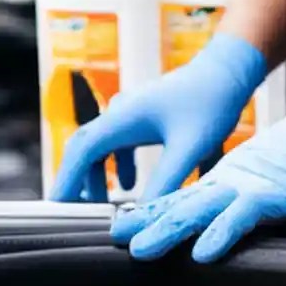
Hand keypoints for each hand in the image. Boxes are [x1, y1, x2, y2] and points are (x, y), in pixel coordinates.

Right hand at [50, 33, 266, 201]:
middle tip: (71, 210)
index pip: (81, 151)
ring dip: (96, 175)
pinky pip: (117, 143)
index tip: (57, 206)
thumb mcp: (189, 147)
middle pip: (83, 149)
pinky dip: (116, 166)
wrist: (228, 69)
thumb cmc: (210, 102)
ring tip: (103, 205)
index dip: (66, 180)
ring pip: (99, 147)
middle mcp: (119, 114)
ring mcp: (128, 113)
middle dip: (75, 180)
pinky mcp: (142, 115)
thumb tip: (144, 215)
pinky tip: (132, 185)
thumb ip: (165, 182)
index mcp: (122, 119)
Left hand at [112, 64, 285, 261]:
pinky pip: (244, 214)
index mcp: (233, 178)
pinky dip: (221, 233)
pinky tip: (202, 250)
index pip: (183, 198)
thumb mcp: (282, 182)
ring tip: (139, 248)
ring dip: (167, 229)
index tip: (123, 228)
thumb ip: (259, 201)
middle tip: (114, 238)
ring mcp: (254, 183)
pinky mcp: (280, 191)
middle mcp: (235, 179)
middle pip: (181, 202)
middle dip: (146, 222)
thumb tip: (245, 223)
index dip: (152, 213)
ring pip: (200, 208)